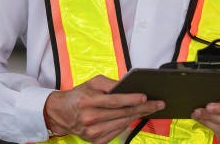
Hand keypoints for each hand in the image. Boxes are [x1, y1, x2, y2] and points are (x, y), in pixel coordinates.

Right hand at [43, 75, 164, 143]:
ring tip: (151, 109)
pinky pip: (117, 132)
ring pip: (122, 124)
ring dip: (138, 116)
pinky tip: (135, 117)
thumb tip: (128, 86)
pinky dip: (127, 124)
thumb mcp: (92, 82)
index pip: (114, 101)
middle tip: (158, 104)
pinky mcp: (95, 141)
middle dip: (143, 108)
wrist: (60, 113)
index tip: (145, 97)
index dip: (131, 99)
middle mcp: (90, 119)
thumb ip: (110, 83)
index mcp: (88, 101)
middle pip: (122, 113)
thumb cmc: (79, 95)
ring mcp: (93, 133)